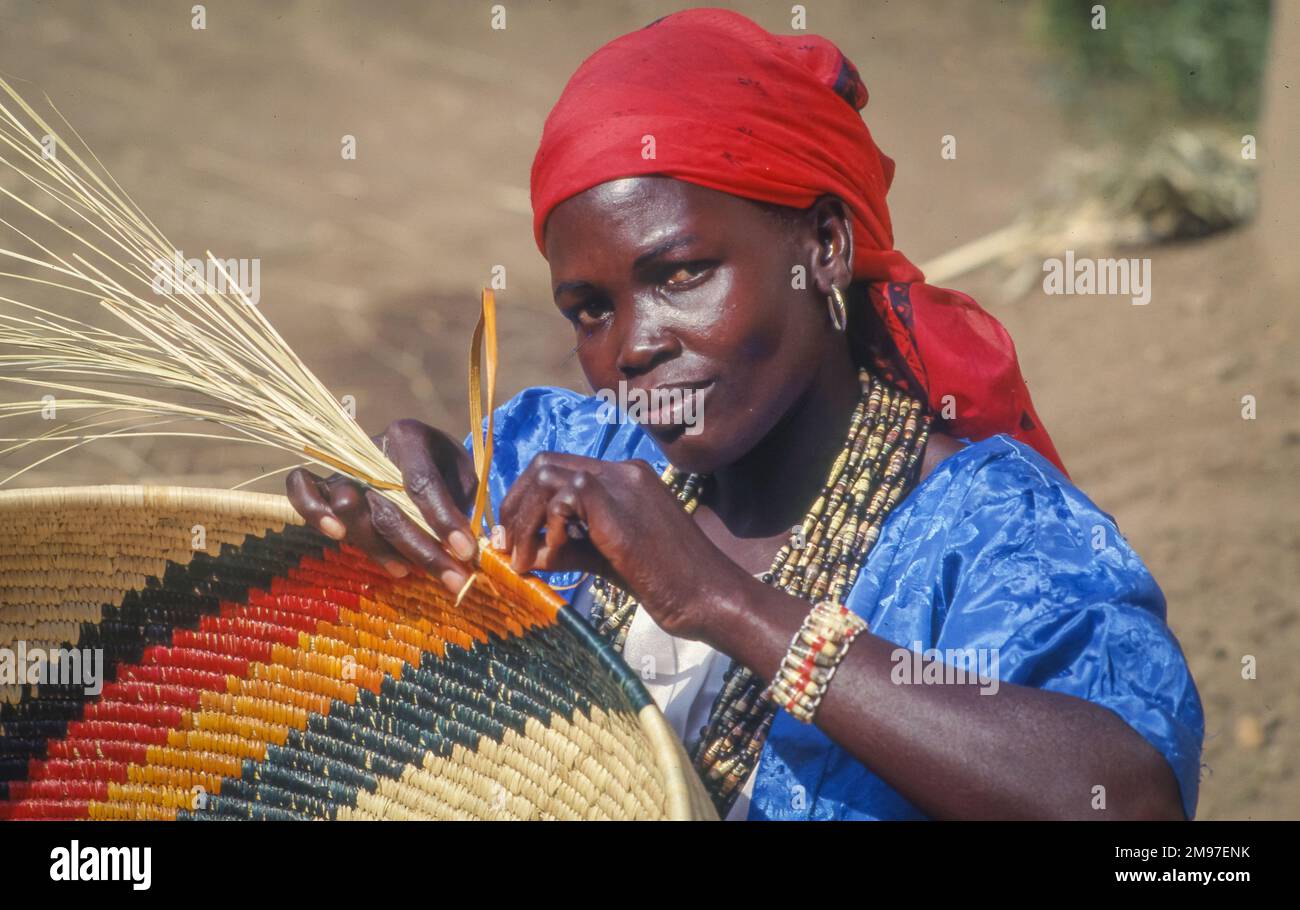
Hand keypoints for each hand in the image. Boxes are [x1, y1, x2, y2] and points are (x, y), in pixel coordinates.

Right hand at [285, 418, 480, 593]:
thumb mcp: (462, 473)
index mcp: (409, 437)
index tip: (466, 552)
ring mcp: (344, 468)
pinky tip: (339, 537)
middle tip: (453, 578)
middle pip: (388, 508)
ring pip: (350, 511)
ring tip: (408, 572)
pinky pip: (302, 491)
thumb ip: (461, 502)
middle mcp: (371, 450)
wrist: (413, 450)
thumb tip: (462, 548)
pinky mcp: (324, 484)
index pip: (423, 482)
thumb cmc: (441, 464)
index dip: (444, 520)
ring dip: (380, 550)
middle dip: (422, 549)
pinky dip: (314, 513)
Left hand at [497, 453, 746, 641]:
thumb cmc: (670, 585)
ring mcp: (623, 485)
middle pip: (544, 463)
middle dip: (515, 503)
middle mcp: (622, 472)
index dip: (526, 497)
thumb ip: (571, 550)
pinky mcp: (620, 508)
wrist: (711, 597)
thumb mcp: (609, 561)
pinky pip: (565, 496)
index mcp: (625, 480)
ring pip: (547, 475)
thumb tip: (528, 554)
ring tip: (523, 559)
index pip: (559, 468)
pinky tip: (554, 556)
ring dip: (524, 518)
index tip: (513, 536)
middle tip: (506, 545)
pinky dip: (548, 526)